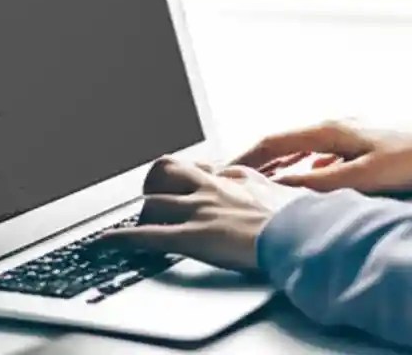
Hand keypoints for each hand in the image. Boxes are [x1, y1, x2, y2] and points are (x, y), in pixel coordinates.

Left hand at [99, 157, 306, 271]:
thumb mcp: (292, 198)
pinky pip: (147, 235)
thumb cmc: (305, 220)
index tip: (183, 183)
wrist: (304, 232)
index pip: (201, 169)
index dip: (186, 178)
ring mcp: (200, 209)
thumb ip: (279, 197)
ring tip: (136, 226)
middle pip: (168, 172)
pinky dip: (121, 239)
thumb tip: (290, 203)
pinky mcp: (192, 236)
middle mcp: (213, 186)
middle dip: (154, 185)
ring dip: (142, 216)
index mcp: (238, 176)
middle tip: (152, 198)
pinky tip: (106, 242)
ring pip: (154, 202)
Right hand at [231, 120, 411, 193]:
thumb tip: (280, 188)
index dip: (245, 157)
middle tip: (229, 178)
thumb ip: (319, 184)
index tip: (221, 170)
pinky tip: (301, 182)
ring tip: (257, 182)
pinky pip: (318, 155)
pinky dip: (300, 167)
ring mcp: (345, 134)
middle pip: (282, 143)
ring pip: (299, 149)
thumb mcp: (362, 177)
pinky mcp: (358, 143)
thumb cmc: (409, 159)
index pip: (274, 141)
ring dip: (277, 165)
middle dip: (254, 161)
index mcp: (329, 129)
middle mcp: (333, 126)